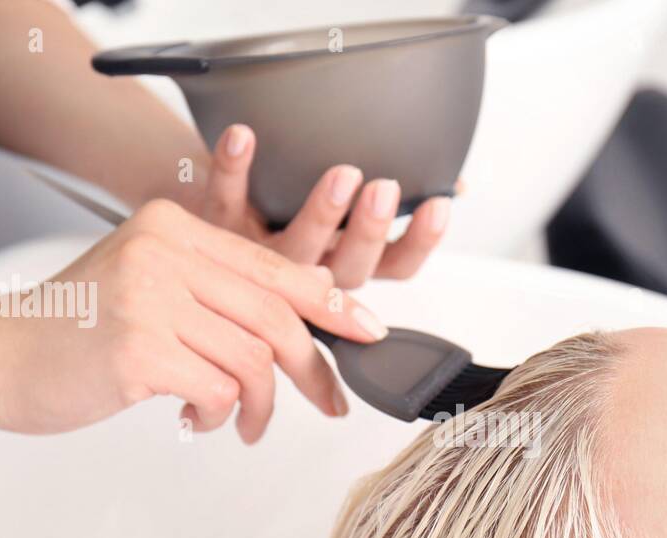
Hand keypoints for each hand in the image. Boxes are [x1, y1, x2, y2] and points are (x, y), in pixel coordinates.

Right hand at [0, 199, 385, 442]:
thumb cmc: (75, 329)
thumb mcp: (150, 284)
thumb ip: (218, 289)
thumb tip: (308, 311)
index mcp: (173, 227)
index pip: (274, 266)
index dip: (332, 303)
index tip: (368, 331)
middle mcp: (164, 252)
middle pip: (276, 314)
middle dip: (314, 368)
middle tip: (330, 402)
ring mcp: (150, 298)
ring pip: (254, 359)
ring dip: (261, 405)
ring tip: (240, 423)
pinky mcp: (139, 349)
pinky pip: (219, 389)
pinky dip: (219, 414)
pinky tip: (194, 418)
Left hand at [195, 124, 453, 287]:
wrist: (210, 252)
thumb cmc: (289, 228)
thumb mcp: (347, 228)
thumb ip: (397, 211)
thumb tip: (456, 183)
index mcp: (346, 269)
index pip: (396, 267)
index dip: (419, 241)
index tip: (438, 205)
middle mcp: (311, 273)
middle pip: (349, 267)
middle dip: (369, 228)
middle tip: (384, 190)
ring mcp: (265, 262)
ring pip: (294, 250)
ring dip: (320, 211)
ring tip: (342, 174)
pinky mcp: (220, 238)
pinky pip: (226, 204)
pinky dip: (233, 170)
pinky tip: (244, 135)